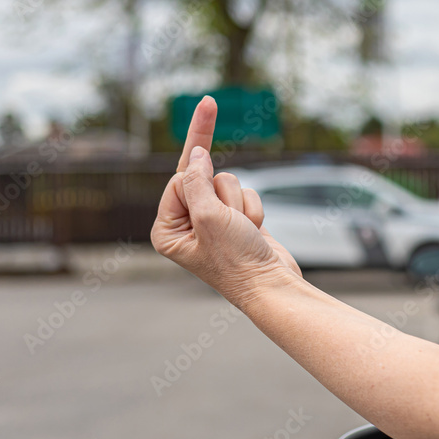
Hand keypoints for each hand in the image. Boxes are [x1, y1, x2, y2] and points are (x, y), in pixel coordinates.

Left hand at [151, 96, 301, 304]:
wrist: (271, 285)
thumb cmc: (236, 261)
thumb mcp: (209, 218)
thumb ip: (197, 181)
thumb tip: (197, 153)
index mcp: (167, 229)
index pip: (178, 181)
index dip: (200, 184)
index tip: (211, 186)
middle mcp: (186, 224)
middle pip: (203, 178)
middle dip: (222, 195)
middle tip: (225, 198)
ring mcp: (213, 221)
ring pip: (227, 184)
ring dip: (240, 204)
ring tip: (243, 230)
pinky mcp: (236, 219)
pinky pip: (245, 194)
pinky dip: (253, 209)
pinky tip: (254, 231)